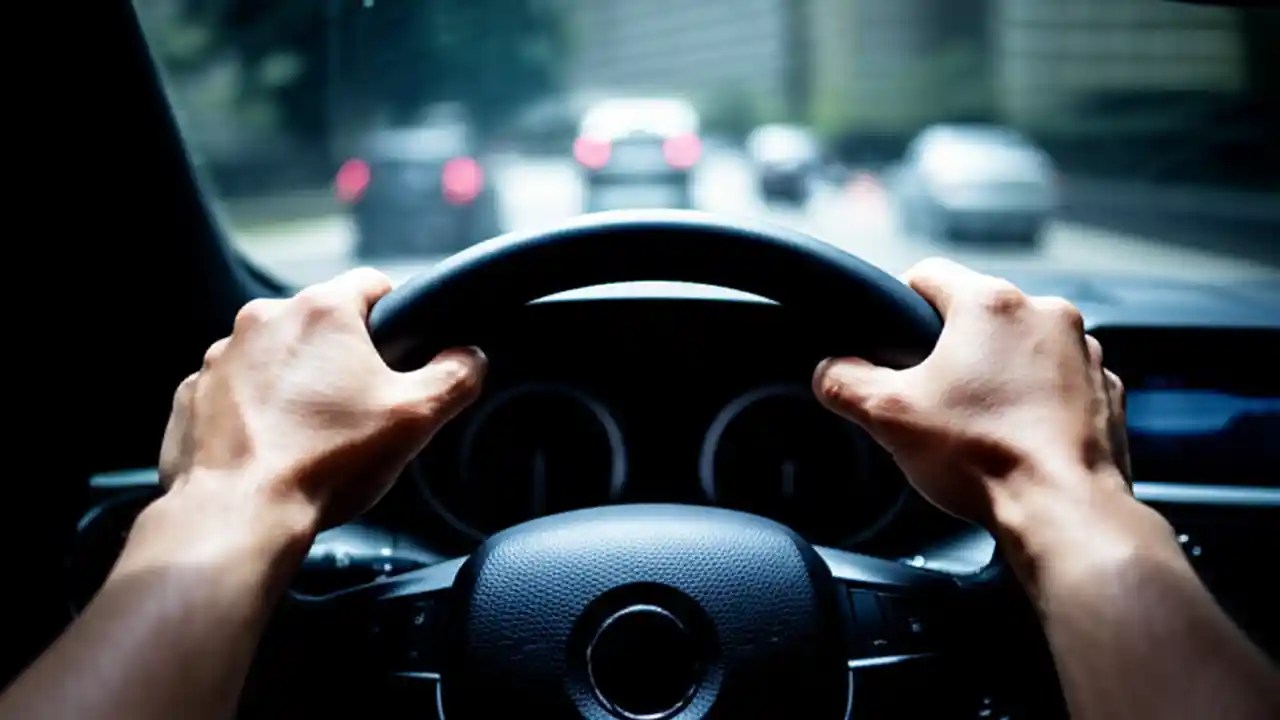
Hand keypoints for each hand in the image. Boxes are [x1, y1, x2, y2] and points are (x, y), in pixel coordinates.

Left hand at [157, 268, 486, 535]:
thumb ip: (457, 375)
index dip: (398, 315)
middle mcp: (263, 321)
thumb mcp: (417, 416)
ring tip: (314, 436)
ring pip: (276, 358)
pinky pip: (236, 393)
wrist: (239, 514)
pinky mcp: (192, 396)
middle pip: (322, 325)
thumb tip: (469, 358)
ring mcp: (220, 357)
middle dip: (344, 358)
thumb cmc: (325, 461)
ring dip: (296, 384)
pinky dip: (255, 413)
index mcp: (321, 311)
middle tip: (362, 408)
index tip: (403, 351)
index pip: (374, 285)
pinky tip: (274, 450)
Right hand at [813, 257, 1128, 528]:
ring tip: (978, 423)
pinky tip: (1017, 438)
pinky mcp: (1107, 392)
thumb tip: (830, 371)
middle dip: (951, 349)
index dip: (897, 306)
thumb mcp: (887, 415)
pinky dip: (1038, 401)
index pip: (926, 274)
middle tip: (931, 397)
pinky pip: (1060, 382)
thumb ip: (844, 381)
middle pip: (977, 314)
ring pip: (1021, 347)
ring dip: (999, 373)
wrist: (1064, 512)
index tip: (891, 342)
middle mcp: (1046, 314)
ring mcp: (1085, 353)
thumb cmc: (985, 458)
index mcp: (991, 303)